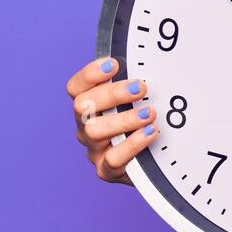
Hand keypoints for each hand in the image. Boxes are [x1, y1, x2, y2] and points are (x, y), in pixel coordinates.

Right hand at [67, 56, 158, 185]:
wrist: (155, 161)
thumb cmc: (144, 123)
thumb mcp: (139, 101)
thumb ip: (135, 84)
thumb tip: (154, 61)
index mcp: (89, 106)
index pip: (76, 87)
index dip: (90, 74)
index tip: (114, 64)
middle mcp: (85, 126)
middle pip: (82, 105)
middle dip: (112, 93)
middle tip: (140, 88)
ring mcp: (94, 149)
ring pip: (94, 131)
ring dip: (124, 119)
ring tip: (150, 113)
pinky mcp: (106, 170)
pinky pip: (112, 159)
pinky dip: (132, 144)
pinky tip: (150, 132)